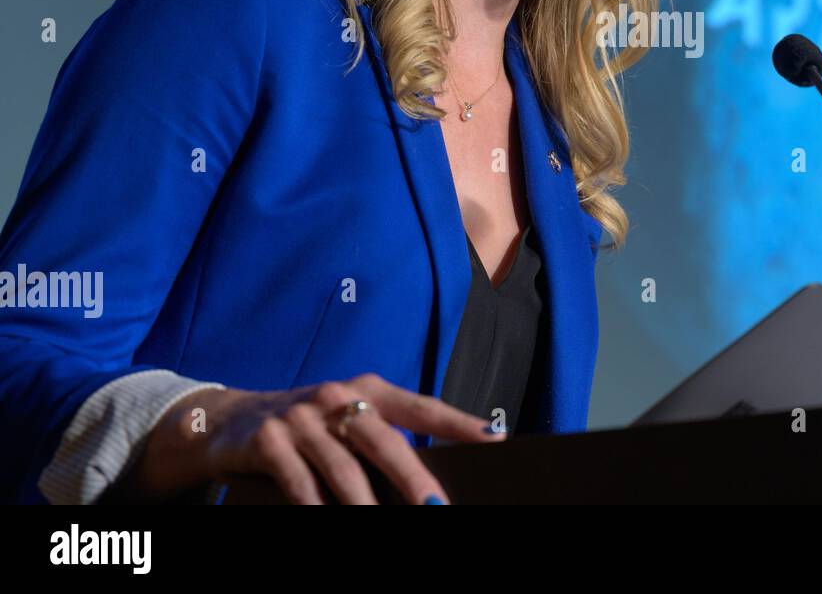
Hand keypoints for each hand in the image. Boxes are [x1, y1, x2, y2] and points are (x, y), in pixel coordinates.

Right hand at [118, 373, 504, 503]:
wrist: (231, 419)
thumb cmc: (310, 427)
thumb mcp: (346, 419)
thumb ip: (384, 437)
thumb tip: (429, 480)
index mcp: (367, 389)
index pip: (422, 406)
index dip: (459, 422)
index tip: (496, 438)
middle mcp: (337, 396)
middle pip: (385, 441)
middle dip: (414, 477)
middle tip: (437, 507)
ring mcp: (302, 418)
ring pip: (343, 468)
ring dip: (366, 505)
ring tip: (384, 527)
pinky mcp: (269, 439)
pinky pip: (298, 482)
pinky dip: (315, 507)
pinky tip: (326, 522)